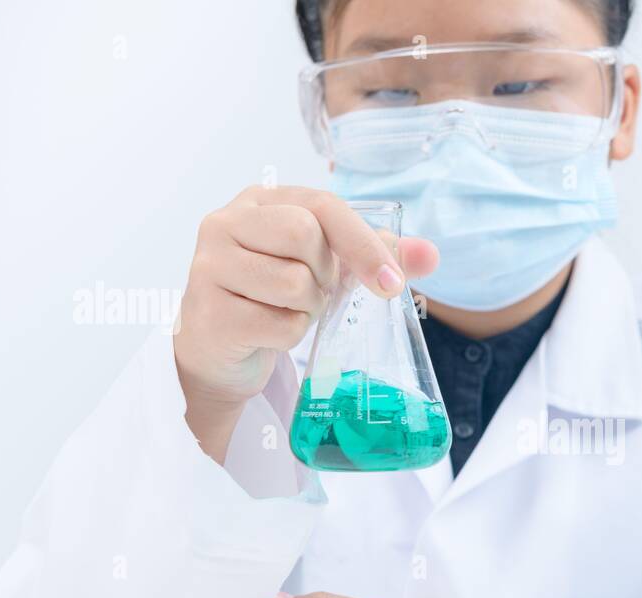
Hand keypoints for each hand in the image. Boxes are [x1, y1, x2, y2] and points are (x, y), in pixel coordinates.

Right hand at [174, 185, 438, 461]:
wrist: (221, 352)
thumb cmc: (274, 299)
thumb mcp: (326, 268)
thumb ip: (376, 255)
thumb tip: (432, 255)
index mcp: (258, 201)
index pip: (321, 205)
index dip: (363, 243)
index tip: (392, 283)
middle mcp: (225, 223)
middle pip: (304, 236)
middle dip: (324, 275)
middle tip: (312, 292)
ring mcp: (209, 266)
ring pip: (294, 283)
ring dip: (307, 308)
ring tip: (287, 310)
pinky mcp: (209, 313)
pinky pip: (280, 325)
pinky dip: (290, 336)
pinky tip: (269, 332)